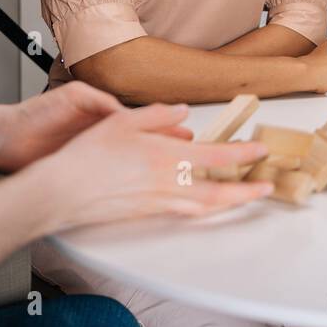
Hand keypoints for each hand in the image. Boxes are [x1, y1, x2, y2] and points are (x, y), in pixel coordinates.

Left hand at [0, 82, 190, 172]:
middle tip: (188, 149)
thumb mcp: (72, 97)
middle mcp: (102, 137)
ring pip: (130, 162)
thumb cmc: (35, 114)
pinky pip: (112, 177)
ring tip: (175, 169)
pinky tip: (144, 185)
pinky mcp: (83, 173)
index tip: (182, 128)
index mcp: (103, 115)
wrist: (5, 138)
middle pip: (141, 143)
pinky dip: (129, 181)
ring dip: (152, 166)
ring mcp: (94, 157)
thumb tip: (124, 111)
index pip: (140, 121)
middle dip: (164, 146)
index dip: (162, 125)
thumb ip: (100, 101)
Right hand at [29, 102, 275, 230]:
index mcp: (167, 157)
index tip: (260, 150)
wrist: (60, 192)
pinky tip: (206, 205)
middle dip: (247, 190)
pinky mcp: (146, 214)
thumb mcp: (122, 120)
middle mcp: (168, 183)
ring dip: (229, 202)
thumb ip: (157, 114)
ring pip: (204, 206)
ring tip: (244, 196)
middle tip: (266, 186)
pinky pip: (184, 213)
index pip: (217, 155)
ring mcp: (158, 202)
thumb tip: (182, 113)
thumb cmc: (87, 156)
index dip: (242, 154)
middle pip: (219, 191)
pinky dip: (203, 209)